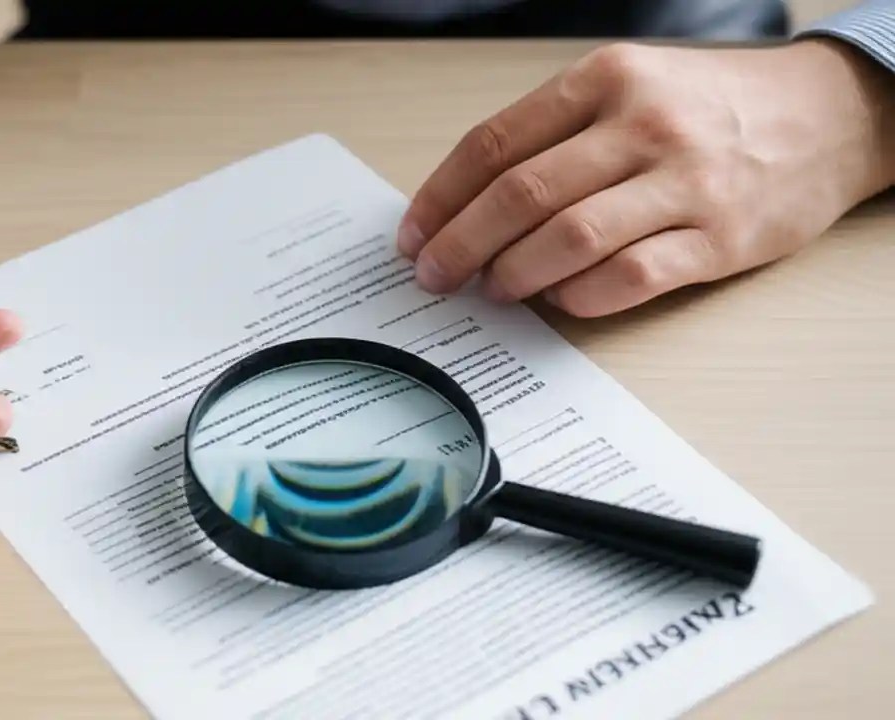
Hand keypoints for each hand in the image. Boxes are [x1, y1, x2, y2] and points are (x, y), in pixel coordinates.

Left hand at [399, 39, 894, 315]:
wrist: (826, 116)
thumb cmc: (706, 107)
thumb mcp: (627, 87)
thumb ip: (553, 135)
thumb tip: (468, 205)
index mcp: (605, 80)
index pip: (495, 143)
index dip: (441, 197)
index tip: (413, 235)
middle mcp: (643, 125)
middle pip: (521, 194)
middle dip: (460, 244)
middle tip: (433, 276)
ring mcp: (686, 183)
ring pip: (569, 239)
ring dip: (513, 274)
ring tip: (492, 289)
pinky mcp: (720, 239)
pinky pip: (629, 278)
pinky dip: (579, 297)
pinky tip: (558, 299)